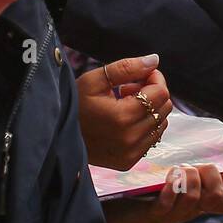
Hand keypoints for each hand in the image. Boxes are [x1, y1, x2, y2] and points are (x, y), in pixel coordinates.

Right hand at [77, 55, 173, 169]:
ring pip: (161, 124)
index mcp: (123, 116)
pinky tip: (125, 120)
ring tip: (126, 104)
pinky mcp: (128, 161)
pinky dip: (145, 126)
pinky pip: (152, 139)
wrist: (58, 137)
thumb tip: (154, 60)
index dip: (154, 78)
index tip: (139, 74)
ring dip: (150, 110)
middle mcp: (131, 138)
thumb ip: (126, 68)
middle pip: (164, 108)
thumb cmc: (75, 105)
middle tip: (129, 88)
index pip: (161, 93)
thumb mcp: (95, 80)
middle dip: (152, 93)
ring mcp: (131, 153)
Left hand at [103, 164, 222, 222]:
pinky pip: (168, 204)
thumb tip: (206, 157)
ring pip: (194, 198)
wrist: (114, 216)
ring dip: (187, 177)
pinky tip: (167, 178)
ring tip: (176, 171)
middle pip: (218, 198)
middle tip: (193, 168)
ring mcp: (172, 215)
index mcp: (198, 203)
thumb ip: (191, 173)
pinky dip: (170, 188)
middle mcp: (189, 211)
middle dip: (211, 175)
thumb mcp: (174, 182)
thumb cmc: (144, 194)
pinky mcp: (152, 215)